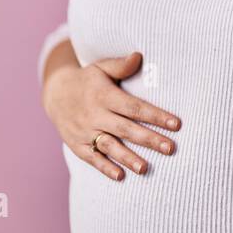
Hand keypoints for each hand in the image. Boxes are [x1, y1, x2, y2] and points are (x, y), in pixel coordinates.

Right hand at [42, 51, 180, 180]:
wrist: (55, 94)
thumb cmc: (87, 80)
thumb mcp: (101, 67)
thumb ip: (121, 65)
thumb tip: (139, 56)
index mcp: (104, 95)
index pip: (134, 107)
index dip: (155, 116)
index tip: (176, 124)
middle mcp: (95, 115)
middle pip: (126, 129)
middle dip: (149, 139)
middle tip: (170, 148)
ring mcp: (85, 131)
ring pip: (109, 146)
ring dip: (127, 158)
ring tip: (145, 168)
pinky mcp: (77, 145)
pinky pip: (92, 158)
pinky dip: (105, 167)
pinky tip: (120, 176)